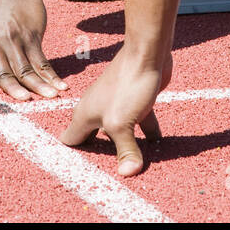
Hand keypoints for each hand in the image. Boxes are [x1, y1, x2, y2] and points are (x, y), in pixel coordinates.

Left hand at [0, 0, 65, 100]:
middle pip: (5, 74)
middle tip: (27, 103)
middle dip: (17, 91)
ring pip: (26, 70)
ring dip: (40, 86)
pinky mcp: (31, 36)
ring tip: (51, 97)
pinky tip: (59, 84)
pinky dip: (51, 74)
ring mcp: (13, 40)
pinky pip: (41, 60)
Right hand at [60, 44, 171, 175]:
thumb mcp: (122, 123)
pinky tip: (159, 147)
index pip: (70, 141)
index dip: (72, 157)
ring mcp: (117, 105)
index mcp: (84, 116)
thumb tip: (128, 174)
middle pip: (94, 140)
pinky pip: (139, 124)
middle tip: (111, 177)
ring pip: (119, 133)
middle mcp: (97, 111)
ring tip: (137, 167)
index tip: (80, 175)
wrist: (147, 53)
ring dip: (128, 148)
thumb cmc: (126, 84)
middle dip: (102, 157)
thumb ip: (125, 149)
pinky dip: (147, 136)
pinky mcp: (136, 102)